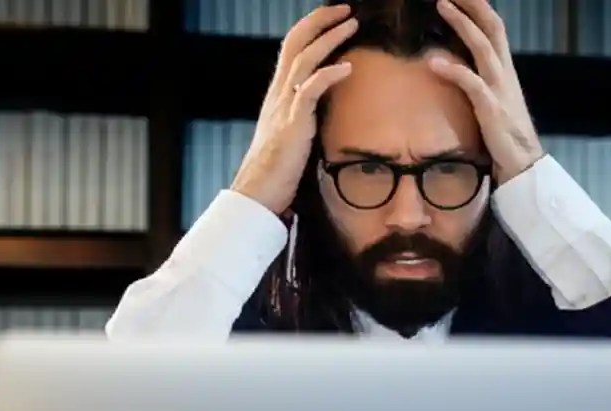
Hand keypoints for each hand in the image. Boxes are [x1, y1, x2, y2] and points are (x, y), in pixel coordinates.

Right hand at [230, 4, 357, 215]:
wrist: (258, 193)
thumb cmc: (277, 170)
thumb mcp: (291, 135)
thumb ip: (302, 117)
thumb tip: (321, 112)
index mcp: (277, 95)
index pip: (291, 49)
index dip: (311, 29)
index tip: (333, 18)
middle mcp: (277, 94)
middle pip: (295, 43)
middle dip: (320, 22)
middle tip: (346, 10)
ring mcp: (283, 106)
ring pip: (304, 59)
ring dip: (329, 38)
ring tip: (352, 25)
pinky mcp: (293, 123)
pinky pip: (309, 89)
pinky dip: (329, 74)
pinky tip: (347, 67)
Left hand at [428, 0, 544, 184]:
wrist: (524, 162)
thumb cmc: (505, 133)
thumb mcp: (494, 99)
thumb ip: (481, 79)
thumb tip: (460, 65)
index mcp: (505, 69)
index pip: (494, 28)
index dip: (479, 8)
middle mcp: (504, 72)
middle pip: (492, 28)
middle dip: (473, 6)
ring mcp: (499, 89)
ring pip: (483, 47)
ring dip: (461, 24)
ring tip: (441, 6)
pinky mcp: (491, 108)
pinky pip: (471, 84)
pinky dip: (453, 70)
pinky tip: (433, 62)